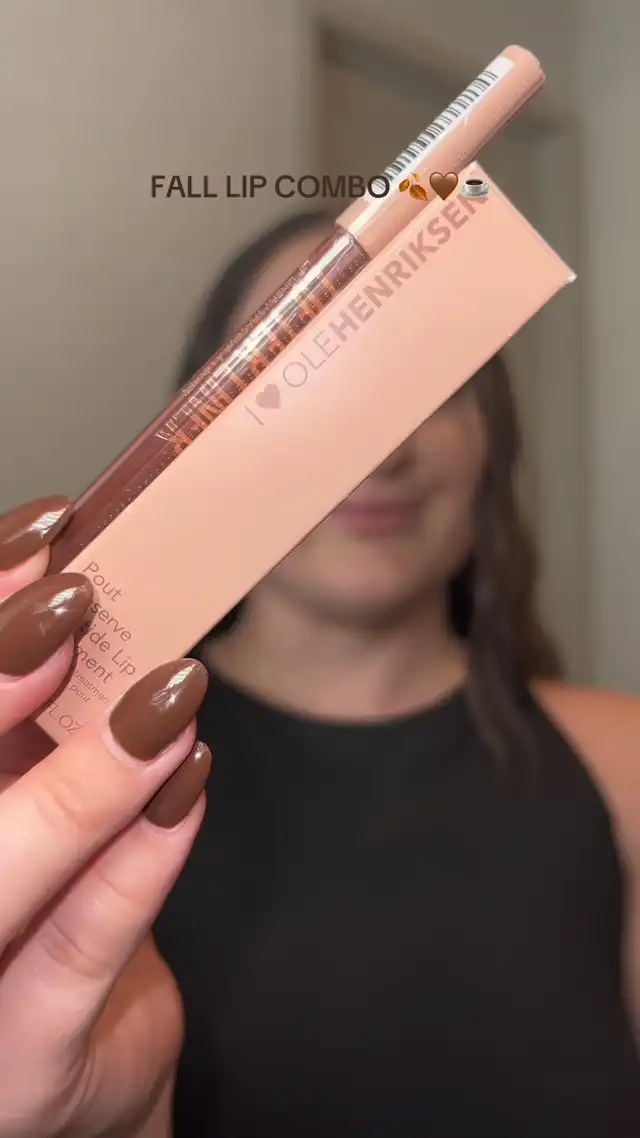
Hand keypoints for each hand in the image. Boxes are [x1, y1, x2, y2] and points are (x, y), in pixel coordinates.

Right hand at [0, 496, 210, 1137]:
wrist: (77, 1063)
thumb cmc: (43, 911)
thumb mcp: (28, 796)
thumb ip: (37, 720)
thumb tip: (95, 591)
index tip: (41, 536)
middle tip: (75, 599)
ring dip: (85, 772)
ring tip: (166, 692)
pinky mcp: (28, 1063)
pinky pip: (82, 949)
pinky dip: (138, 857)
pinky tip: (188, 785)